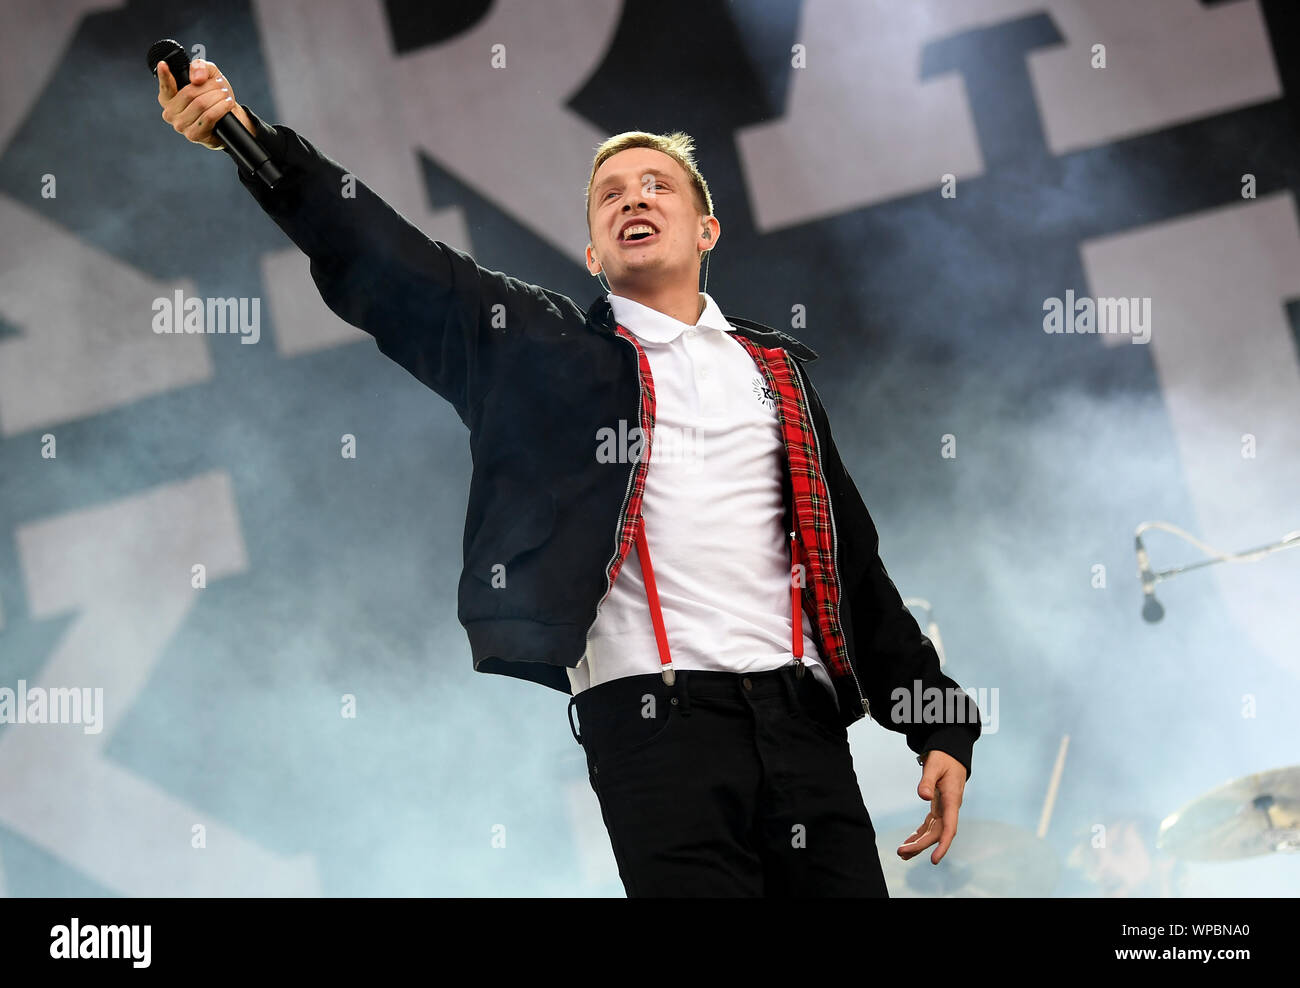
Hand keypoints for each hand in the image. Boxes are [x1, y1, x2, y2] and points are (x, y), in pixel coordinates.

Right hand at [156, 56, 252, 149]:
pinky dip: (221, 108)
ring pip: (201, 104)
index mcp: (167, 98)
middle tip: (220, 86)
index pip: (165, 87)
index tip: (163, 64)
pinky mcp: (194, 135)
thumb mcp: (208, 76)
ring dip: (218, 97)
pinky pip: (208, 117)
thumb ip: (199, 68)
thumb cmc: (213, 97)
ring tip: (225, 95)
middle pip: (190, 93)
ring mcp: (180, 126)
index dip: (164, 75)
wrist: (228, 119)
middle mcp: (170, 113)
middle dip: (210, 87)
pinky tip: (227, 104)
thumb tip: (196, 79)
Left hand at [896, 749, 964, 864]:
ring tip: (902, 853)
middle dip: (920, 845)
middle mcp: (950, 808)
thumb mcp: (934, 765)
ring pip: (933, 831)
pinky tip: (909, 842)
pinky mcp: (939, 807)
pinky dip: (919, 833)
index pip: (949, 828)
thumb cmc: (944, 757)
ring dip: (919, 843)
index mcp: (952, 800)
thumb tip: (923, 797)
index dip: (943, 845)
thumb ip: (927, 780)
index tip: (934, 860)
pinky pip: (930, 825)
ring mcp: (945, 808)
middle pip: (937, 833)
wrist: (952, 752)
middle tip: (901, 852)